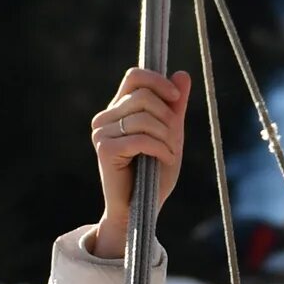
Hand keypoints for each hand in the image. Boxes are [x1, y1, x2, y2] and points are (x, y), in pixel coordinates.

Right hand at [90, 69, 190, 260]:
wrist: (140, 209)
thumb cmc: (154, 173)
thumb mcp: (170, 134)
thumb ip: (174, 107)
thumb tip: (182, 74)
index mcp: (118, 108)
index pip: (134, 76)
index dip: (157, 81)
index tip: (175, 97)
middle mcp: (105, 117)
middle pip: (143, 96)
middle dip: (167, 118)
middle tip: (173, 140)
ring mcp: (101, 133)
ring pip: (144, 118)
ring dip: (166, 137)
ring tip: (169, 153)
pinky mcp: (104, 149)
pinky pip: (141, 139)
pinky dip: (160, 149)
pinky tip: (164, 160)